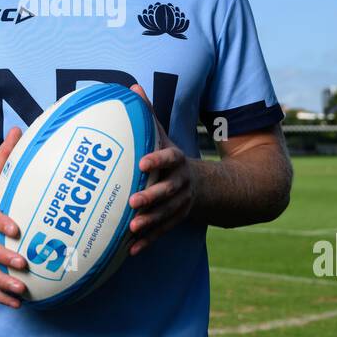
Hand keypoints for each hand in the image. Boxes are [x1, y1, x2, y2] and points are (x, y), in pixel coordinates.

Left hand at [126, 84, 194, 255]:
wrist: (204, 184)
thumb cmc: (171, 158)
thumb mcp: (164, 136)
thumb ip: (148, 116)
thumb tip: (132, 87)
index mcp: (177, 160)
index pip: (169, 158)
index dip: (157, 159)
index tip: (142, 162)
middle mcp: (181, 182)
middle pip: (168, 190)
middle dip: (151, 196)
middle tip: (132, 201)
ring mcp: (181, 203)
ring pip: (167, 214)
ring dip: (150, 222)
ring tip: (132, 228)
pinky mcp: (176, 219)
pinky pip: (163, 231)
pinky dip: (149, 241)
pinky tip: (132, 250)